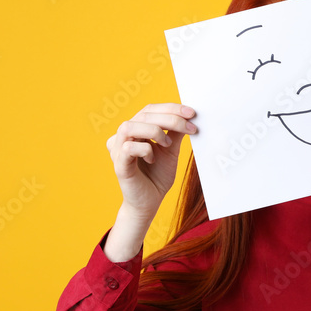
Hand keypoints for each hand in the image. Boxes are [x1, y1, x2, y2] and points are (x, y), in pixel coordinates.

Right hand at [105, 103, 196, 219]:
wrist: (150, 202)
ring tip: (168, 143)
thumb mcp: (171, 150)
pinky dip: (145, 150)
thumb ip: (175, 132)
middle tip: (190, 127)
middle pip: (143, 115)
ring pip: (129, 126)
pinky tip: (153, 159)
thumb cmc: (157, 175)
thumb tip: (188, 115)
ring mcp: (118, 150)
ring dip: (154, 131)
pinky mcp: (119, 165)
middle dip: (170, 118)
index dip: (171, 108)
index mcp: (135, 130)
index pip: (150, 110)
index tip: (192, 113)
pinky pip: (128, 148)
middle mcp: (123, 137)